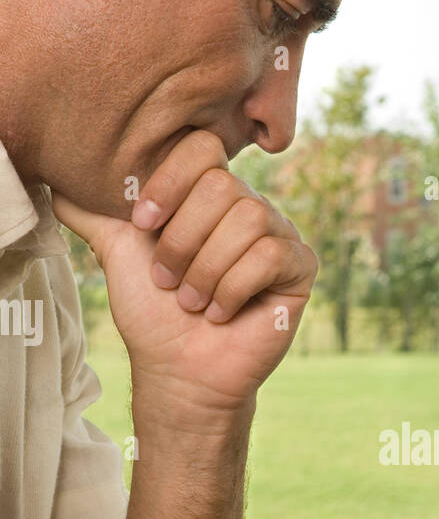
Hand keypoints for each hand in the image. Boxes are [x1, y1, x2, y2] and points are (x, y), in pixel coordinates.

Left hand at [51, 131, 317, 413]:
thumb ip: (92, 211)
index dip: (169, 184)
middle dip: (183, 241)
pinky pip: (270, 255)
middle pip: (223, 186)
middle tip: (169, 281)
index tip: (143, 225)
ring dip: (207, 270)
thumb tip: (57, 179)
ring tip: (193, 302)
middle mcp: (247, 206)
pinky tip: (222, 313)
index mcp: (207, 194)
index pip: (200, 149)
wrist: (179, 370)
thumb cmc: (152, 315)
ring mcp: (279, 234)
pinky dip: (234, 289)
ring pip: (248, 220)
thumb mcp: (116, 252)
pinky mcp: (301, 267)